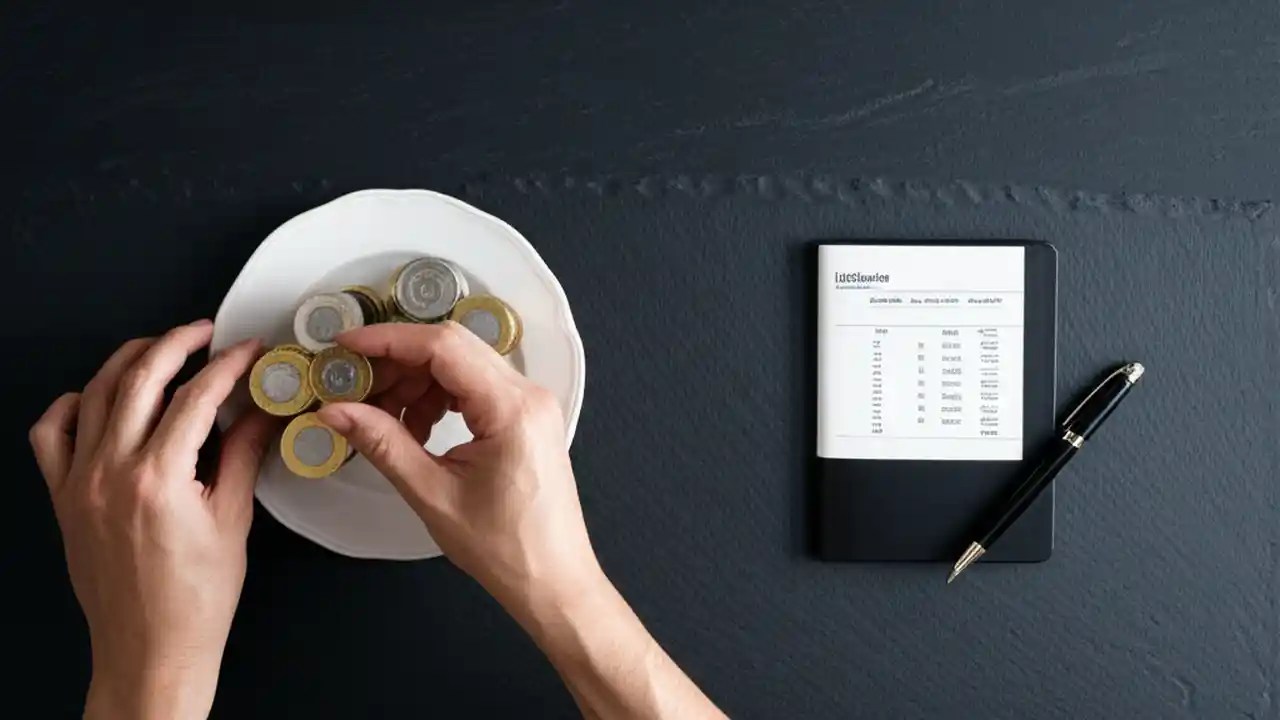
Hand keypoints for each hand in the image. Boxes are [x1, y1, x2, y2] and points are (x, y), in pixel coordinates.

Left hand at [29, 320, 277, 719]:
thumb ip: (242, 456)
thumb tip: (261, 412)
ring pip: (96, 394)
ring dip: (129, 361)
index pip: (197, 397)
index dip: (228, 365)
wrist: (151, 648)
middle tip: (206, 333)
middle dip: (177, 343)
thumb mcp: (233, 521)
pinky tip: (99, 398)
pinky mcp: (64, 498)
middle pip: (141, 379)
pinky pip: (51, 434)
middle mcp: (111, 473)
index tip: (248, 352)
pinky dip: (73, 405)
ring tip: (160, 350)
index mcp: (159, 479)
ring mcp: (80, 483)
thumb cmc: (195, 600)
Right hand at [320, 323, 725, 718]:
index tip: (346, 345)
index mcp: (512, 409)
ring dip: (416, 382)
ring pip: (461, 365)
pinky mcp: (527, 417)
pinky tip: (414, 429)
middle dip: (397, 362)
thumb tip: (336, 410)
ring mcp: (532, 404)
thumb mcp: (432, 494)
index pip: (443, 346)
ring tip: (383, 420)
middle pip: (452, 348)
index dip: (388, 340)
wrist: (553, 581)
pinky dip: (438, 397)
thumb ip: (383, 443)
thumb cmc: (505, 548)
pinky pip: (475, 387)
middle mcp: (529, 395)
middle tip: (354, 386)